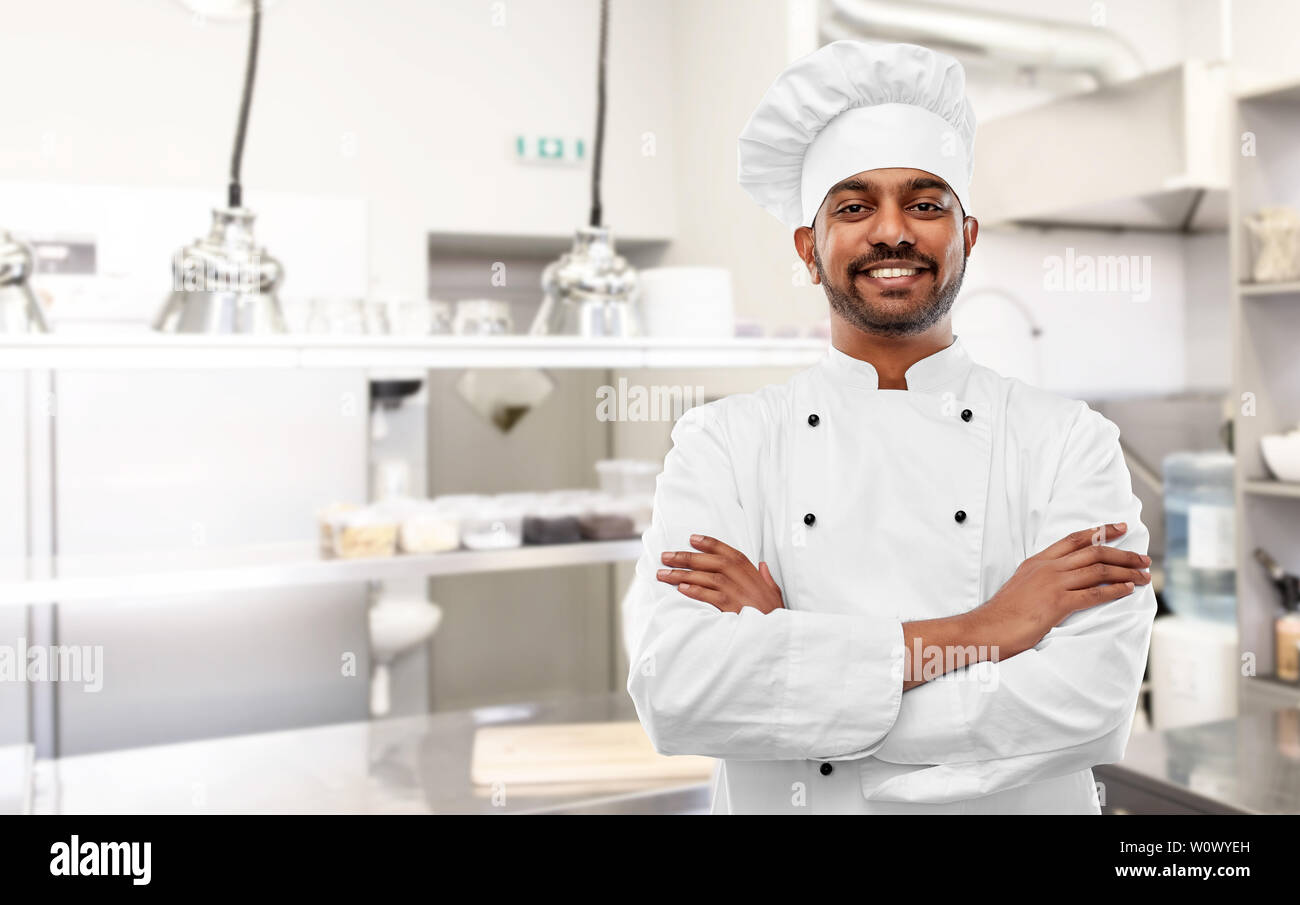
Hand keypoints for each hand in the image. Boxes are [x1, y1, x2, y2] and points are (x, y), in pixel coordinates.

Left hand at [656, 534, 785, 614]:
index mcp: (754, 575)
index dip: (711, 544)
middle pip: (713, 563)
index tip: (692, 538)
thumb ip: (767, 579)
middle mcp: (745, 582)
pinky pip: (711, 598)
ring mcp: (739, 596)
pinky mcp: (733, 611)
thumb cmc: (776, 617)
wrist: (780, 638)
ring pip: (707, 578)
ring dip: (683, 575)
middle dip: (687, 557)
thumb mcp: (776, 595)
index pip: (730, 554)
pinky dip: (695, 592)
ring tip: (663, 574)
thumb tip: (762, 565)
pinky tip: (681, 588)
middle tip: (666, 556)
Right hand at [967, 523, 1150, 658]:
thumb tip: (1061, 579)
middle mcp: (1047, 568)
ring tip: (1143, 577)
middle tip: (1143, 559)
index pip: (1074, 539)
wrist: (987, 628)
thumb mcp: (1022, 585)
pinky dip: (1114, 591)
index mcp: (1038, 561)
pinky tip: (1127, 591)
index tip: (1120, 529)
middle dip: (1123, 554)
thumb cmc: (1004, 613)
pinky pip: (1093, 594)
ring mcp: (1052, 584)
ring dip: (1125, 573)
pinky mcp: (1057, 604)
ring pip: (1097, 571)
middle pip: (1093, 552)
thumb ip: (1042, 577)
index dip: (1101, 532)